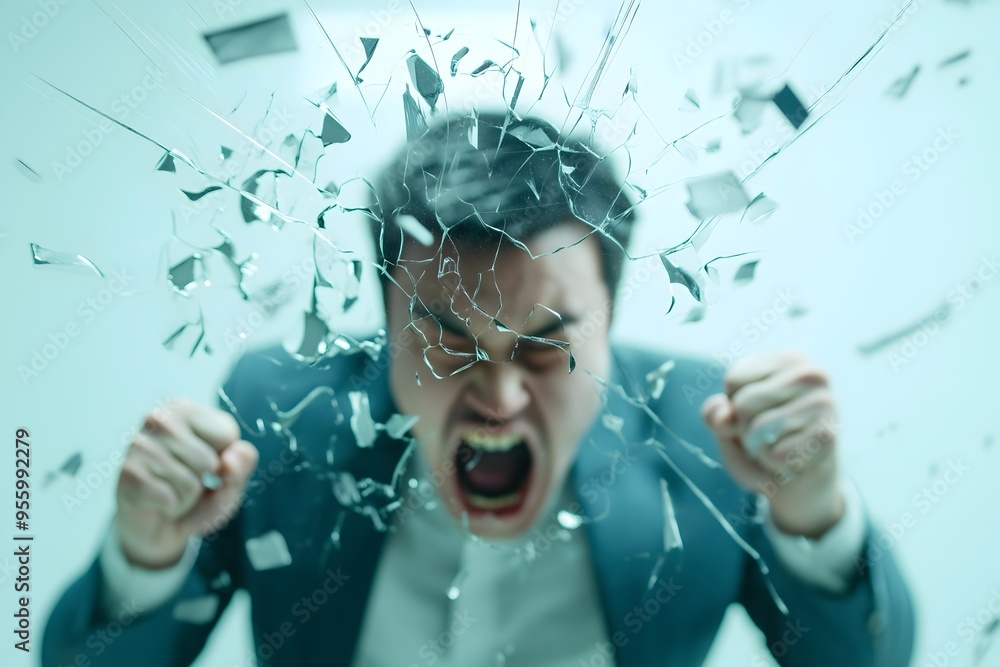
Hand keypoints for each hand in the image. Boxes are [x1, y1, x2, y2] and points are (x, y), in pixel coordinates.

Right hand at [115, 398, 257, 567]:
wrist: (156, 529)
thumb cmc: (196, 495)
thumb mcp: (231, 480)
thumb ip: (241, 465)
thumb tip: (230, 460)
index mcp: (186, 409)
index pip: (227, 434)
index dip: (225, 459)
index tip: (207, 464)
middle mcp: (159, 418)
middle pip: (209, 460)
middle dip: (204, 481)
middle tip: (184, 482)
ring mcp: (139, 444)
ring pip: (190, 482)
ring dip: (186, 496)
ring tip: (170, 490)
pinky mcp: (128, 473)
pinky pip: (168, 497)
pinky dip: (169, 506)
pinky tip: (156, 500)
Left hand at [701, 350, 843, 537]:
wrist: (801, 483)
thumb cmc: (762, 443)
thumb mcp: (729, 424)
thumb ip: (716, 415)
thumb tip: (724, 417)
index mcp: (788, 360)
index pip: (734, 380)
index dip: (733, 405)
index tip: (757, 413)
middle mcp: (811, 374)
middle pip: (743, 403)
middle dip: (744, 429)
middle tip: (769, 436)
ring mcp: (824, 403)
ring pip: (758, 428)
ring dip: (759, 448)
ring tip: (779, 446)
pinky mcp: (828, 435)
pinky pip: (775, 453)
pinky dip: (774, 463)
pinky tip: (793, 461)